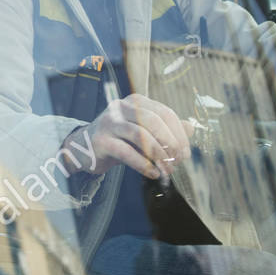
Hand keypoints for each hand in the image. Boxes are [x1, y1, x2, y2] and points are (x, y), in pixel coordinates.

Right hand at [69, 94, 193, 180]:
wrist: (84, 148)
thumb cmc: (119, 139)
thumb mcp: (143, 131)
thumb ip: (166, 128)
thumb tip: (191, 128)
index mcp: (136, 101)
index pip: (164, 112)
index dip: (179, 134)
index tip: (185, 153)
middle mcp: (121, 107)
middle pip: (154, 121)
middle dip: (170, 143)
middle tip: (178, 161)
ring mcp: (109, 122)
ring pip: (141, 135)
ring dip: (158, 155)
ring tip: (167, 169)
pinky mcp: (101, 141)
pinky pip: (126, 152)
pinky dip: (143, 165)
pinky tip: (152, 173)